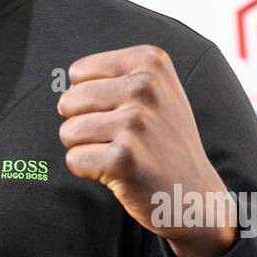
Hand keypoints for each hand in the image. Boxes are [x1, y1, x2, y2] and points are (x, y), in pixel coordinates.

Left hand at [57, 45, 236, 256]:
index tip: (125, 114)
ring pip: (68, 131)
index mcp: (150, 61)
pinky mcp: (124, 158)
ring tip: (122, 154)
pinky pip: (74, 159)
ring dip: (87, 149)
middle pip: (69, 100)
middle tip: (122, 139)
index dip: (90, 99)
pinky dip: (89, 171)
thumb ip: (110, 75)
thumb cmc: (161, 139)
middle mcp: (145, 86)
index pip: (78, 73)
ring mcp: (136, 122)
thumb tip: (61, 83)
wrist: (194, 194)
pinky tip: (120, 173)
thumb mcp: (153, 90)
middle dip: (84, 124)